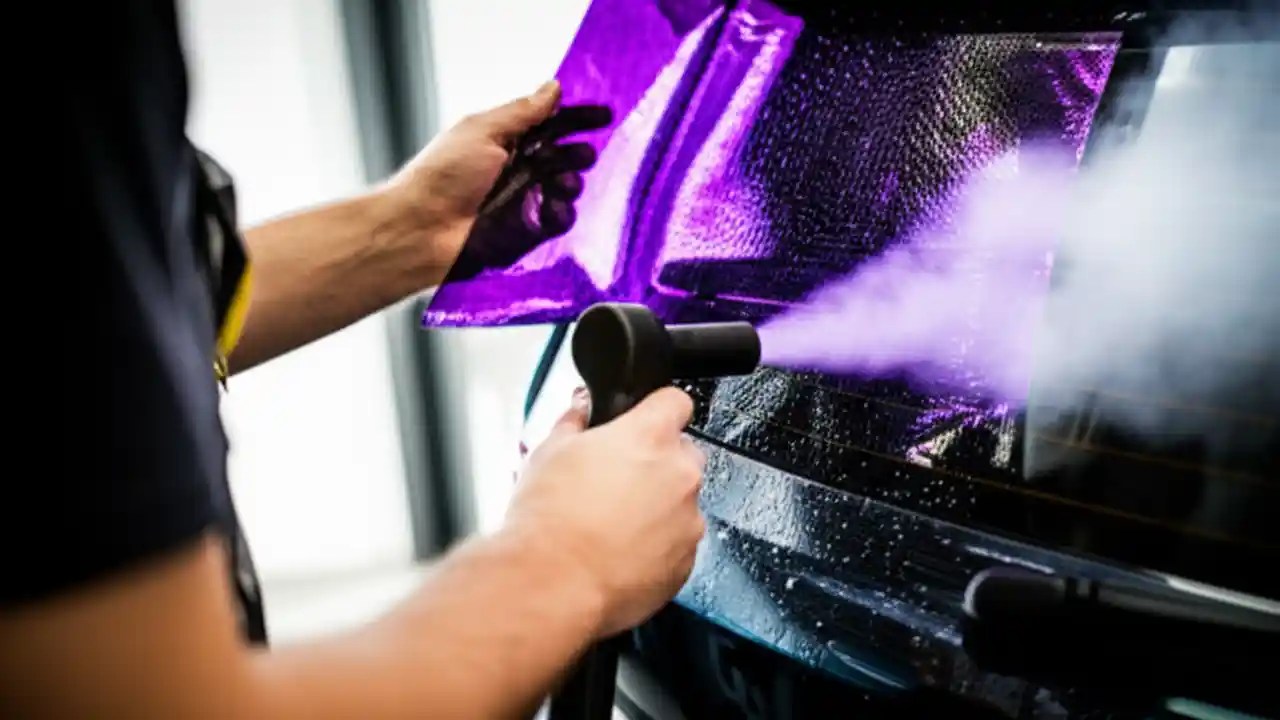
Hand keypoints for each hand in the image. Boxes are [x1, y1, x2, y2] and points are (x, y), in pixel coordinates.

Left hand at [384, 80, 610, 282]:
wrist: (421, 230)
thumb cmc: (442, 176)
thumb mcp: (484, 131)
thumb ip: (523, 112)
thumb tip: (553, 88)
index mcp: (505, 141)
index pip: (550, 124)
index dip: (576, 120)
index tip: (604, 116)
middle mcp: (516, 170)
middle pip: (563, 157)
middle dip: (578, 154)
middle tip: (583, 156)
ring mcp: (522, 201)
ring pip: (566, 189)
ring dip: (571, 184)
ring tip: (564, 185)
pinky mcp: (527, 232)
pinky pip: (558, 221)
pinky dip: (562, 214)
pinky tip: (555, 210)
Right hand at [503, 387, 705, 637]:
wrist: (553, 585)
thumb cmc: (549, 520)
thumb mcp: (550, 453)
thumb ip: (574, 422)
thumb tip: (580, 410)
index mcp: (650, 437)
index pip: (675, 402)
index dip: (657, 411)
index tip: (644, 422)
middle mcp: (679, 474)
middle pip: (682, 454)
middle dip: (656, 464)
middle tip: (616, 481)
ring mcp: (688, 520)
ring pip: (681, 502)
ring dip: (657, 508)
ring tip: (612, 525)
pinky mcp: (686, 561)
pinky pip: (678, 544)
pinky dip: (658, 546)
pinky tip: (619, 553)